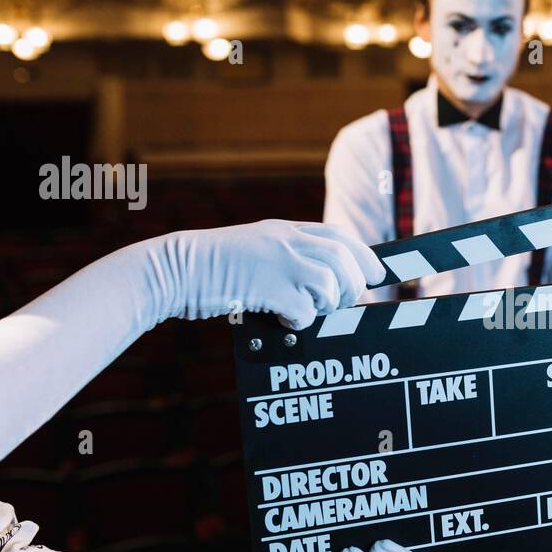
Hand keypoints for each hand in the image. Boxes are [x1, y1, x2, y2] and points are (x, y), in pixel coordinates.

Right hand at [155, 219, 384, 329]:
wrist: (175, 268)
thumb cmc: (212, 267)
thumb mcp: (254, 249)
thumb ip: (285, 257)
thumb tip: (320, 280)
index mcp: (284, 230)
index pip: (338, 236)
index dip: (362, 256)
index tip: (375, 273)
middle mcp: (286, 241)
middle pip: (343, 259)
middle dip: (352, 284)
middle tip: (342, 303)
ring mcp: (278, 263)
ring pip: (330, 282)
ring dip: (327, 303)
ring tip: (310, 311)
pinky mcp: (268, 288)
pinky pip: (305, 309)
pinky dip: (302, 321)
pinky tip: (286, 321)